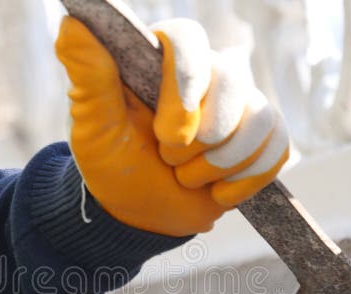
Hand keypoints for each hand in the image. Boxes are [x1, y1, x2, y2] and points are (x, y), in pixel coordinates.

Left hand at [55, 16, 289, 236]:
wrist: (140, 214)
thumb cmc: (112, 164)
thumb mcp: (94, 126)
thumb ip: (89, 75)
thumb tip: (73, 23)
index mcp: (161, 60)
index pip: (188, 39)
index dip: (186, 83)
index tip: (169, 135)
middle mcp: (205, 74)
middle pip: (233, 77)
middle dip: (204, 136)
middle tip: (170, 160)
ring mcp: (237, 105)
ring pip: (260, 117)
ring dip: (222, 163)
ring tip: (188, 178)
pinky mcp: (259, 139)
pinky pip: (277, 147)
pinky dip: (247, 178)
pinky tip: (217, 191)